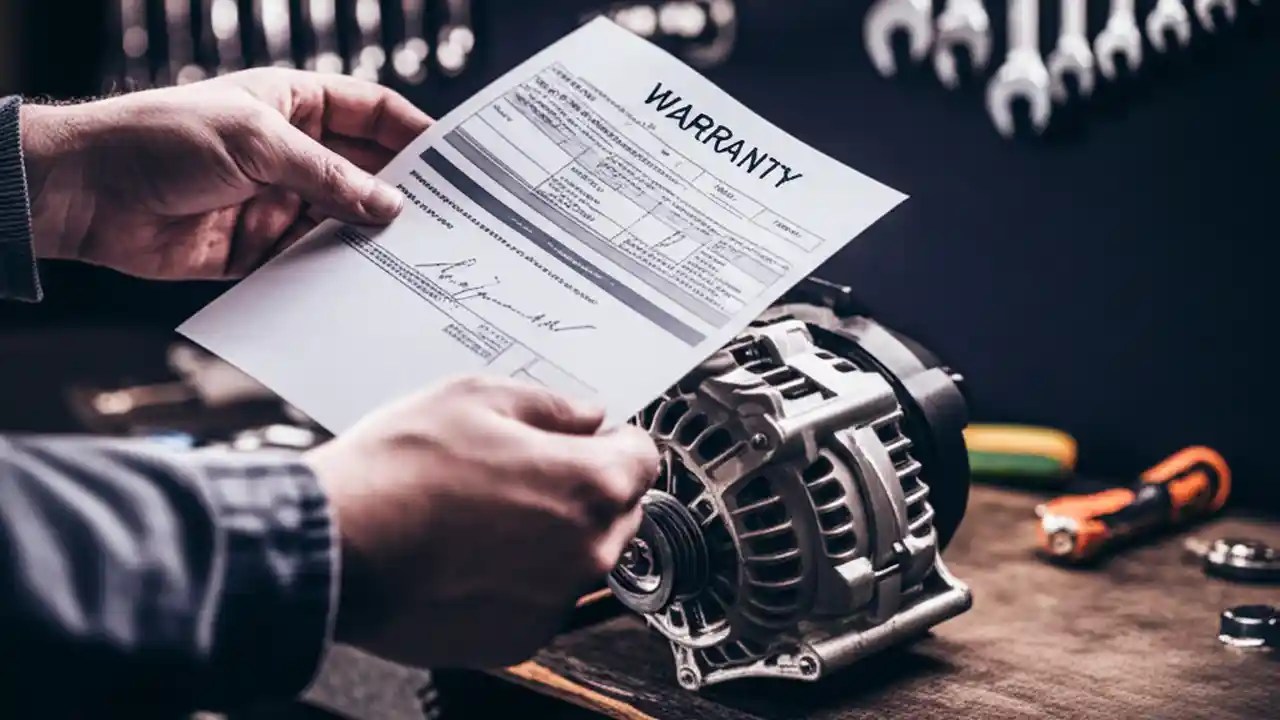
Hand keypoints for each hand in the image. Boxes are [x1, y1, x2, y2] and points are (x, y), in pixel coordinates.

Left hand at [19, 68, 430, 278]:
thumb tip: (389, 204)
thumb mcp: (257, 143)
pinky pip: (311, 263)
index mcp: (295, 106)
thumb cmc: (161, 139)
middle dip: (404, 194)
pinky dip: (335, 274)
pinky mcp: (260, 249)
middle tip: (448, 221)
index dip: (414, 133)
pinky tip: (364, 285)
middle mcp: (293, 154)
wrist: (88, 194)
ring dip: (372, 240)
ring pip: (344, 222)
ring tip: (416, 260)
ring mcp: (279, 202)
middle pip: (366, 173)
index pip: (372, 114)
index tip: (456, 162)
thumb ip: (329, 176)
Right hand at [304, 376, 658, 668]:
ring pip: (579, 557)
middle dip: (585, 486)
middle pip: (617, 510)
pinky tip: (471, 553)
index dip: (613, 438)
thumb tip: (585, 414)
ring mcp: (554, 601)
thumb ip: (551, 404)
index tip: (588, 437)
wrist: (335, 548)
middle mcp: (588, 550)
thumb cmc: (398, 472)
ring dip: (553, 535)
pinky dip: (520, 578)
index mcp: (591, 484)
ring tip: (486, 511)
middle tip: (523, 469)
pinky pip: (541, 598)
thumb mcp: (477, 396)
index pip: (643, 456)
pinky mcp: (519, 639)